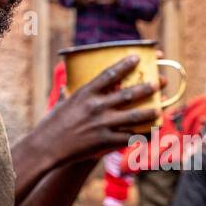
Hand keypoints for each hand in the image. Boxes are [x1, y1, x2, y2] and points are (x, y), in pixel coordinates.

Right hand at [39, 55, 157, 162]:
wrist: (46, 147)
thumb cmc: (52, 124)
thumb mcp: (64, 103)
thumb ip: (72, 93)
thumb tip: (73, 86)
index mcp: (85, 93)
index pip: (109, 74)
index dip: (125, 64)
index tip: (137, 58)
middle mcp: (96, 106)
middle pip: (128, 94)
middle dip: (147, 88)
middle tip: (159, 83)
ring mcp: (101, 124)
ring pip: (133, 116)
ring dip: (150, 112)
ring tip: (159, 109)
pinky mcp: (104, 141)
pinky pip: (128, 137)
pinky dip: (141, 135)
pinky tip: (150, 133)